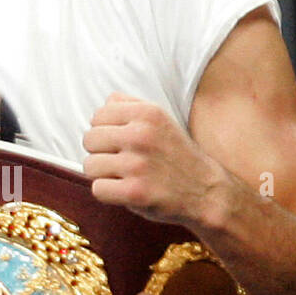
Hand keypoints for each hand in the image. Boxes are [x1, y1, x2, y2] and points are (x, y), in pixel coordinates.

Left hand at [83, 94, 223, 225]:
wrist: (207, 192)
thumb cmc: (177, 156)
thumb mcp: (162, 120)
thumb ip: (132, 105)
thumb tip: (106, 101)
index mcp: (147, 113)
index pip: (97, 116)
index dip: (104, 131)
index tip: (119, 143)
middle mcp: (141, 135)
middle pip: (89, 140)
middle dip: (100, 152)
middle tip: (119, 162)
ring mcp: (137, 164)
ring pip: (89, 165)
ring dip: (102, 174)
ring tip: (123, 176)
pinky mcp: (135, 192)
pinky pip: (97, 189)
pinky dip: (107, 193)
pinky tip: (124, 191)